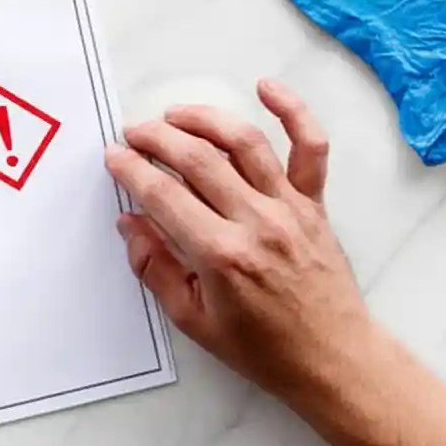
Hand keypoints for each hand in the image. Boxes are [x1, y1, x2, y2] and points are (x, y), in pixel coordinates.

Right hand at [104, 80, 371, 403]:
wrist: (332, 358)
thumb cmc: (262, 348)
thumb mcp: (193, 321)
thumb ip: (156, 269)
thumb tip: (130, 224)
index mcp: (222, 256)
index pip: (164, 196)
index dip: (132, 170)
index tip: (114, 158)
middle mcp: (257, 222)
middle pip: (198, 160)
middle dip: (157, 139)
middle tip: (134, 133)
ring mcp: (290, 208)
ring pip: (244, 143)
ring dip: (204, 120)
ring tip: (174, 114)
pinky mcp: (314, 204)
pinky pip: (310, 148)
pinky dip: (293, 111)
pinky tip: (266, 88)